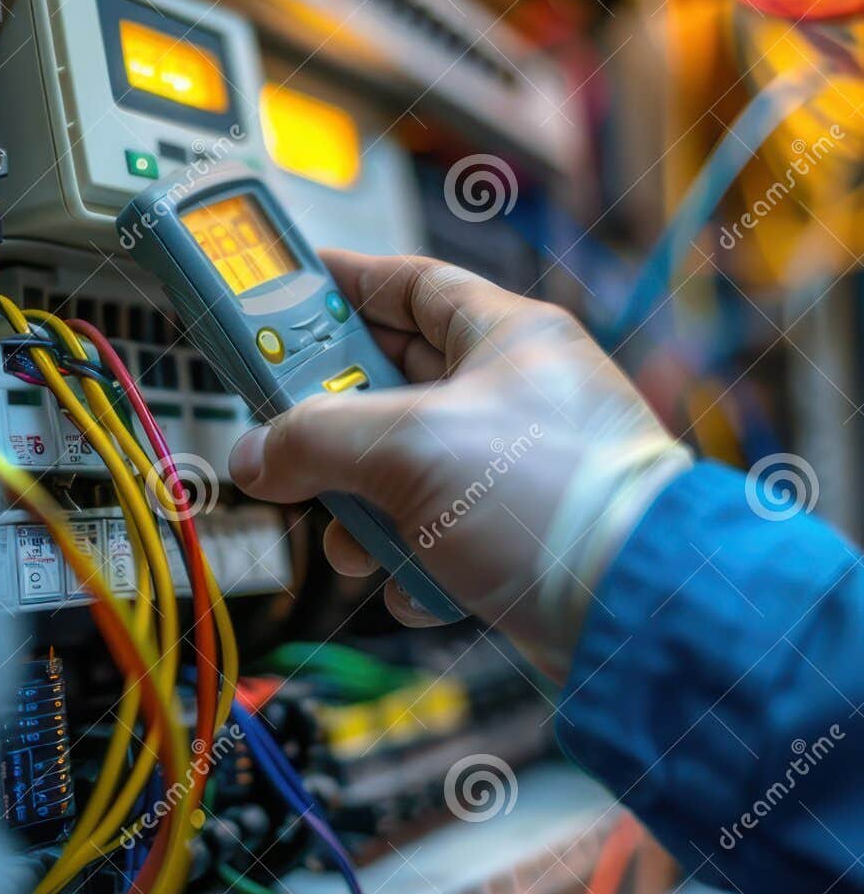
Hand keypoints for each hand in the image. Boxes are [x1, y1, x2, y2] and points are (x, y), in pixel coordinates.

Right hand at [228, 252, 690, 681]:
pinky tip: (415, 585)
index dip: (342, 283)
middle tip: (285, 436)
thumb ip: (316, 438)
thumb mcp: (410, 448)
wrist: (636, 610)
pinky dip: (415, 564)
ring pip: (408, 471)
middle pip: (394, 384)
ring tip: (351, 542)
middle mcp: (514, 394)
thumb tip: (257, 455)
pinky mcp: (521, 536)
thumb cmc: (554, 500)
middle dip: (335, 423)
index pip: (409, 283)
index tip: (284, 294)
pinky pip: (441, 537)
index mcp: (506, 336)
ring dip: (365, 510)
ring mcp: (519, 467)